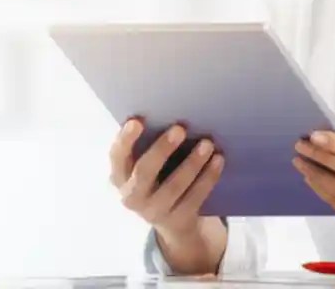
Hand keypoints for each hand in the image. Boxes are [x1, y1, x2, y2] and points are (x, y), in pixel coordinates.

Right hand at [109, 119, 224, 235]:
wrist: (173, 222)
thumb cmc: (158, 178)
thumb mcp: (147, 166)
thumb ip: (148, 145)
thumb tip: (167, 111)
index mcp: (120, 177)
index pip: (117, 157)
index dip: (125, 140)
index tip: (137, 121)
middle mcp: (132, 197)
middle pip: (144, 172)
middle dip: (162, 149)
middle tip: (180, 128)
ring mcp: (154, 212)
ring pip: (174, 186)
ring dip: (192, 163)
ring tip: (207, 143)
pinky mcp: (178, 220)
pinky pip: (195, 197)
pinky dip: (208, 177)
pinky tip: (218, 160)